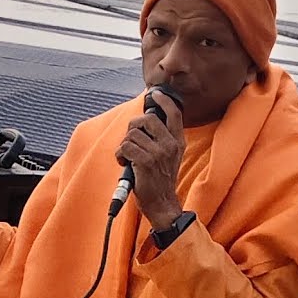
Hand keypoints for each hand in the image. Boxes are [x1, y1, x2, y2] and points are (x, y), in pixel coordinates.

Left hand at [116, 88, 184, 228]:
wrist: (162, 203)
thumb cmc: (159, 179)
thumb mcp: (169, 156)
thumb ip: (161, 138)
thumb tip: (145, 119)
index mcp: (178, 141)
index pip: (174, 113)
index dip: (163, 101)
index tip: (154, 94)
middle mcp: (171, 145)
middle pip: (146, 119)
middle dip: (133, 127)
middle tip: (131, 140)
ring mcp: (159, 153)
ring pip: (132, 134)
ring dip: (124, 145)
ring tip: (129, 157)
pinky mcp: (145, 161)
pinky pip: (125, 147)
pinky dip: (119, 155)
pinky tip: (125, 164)